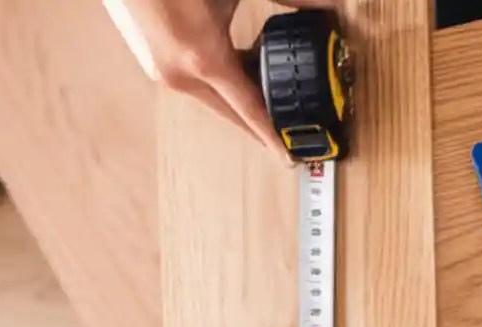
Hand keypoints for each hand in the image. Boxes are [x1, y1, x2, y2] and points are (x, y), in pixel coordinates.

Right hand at [104, 0, 335, 161]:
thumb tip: (327, 6)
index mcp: (204, 60)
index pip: (250, 111)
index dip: (272, 137)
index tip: (289, 157)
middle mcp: (180, 74)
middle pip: (232, 113)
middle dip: (260, 124)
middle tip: (289, 131)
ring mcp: (162, 70)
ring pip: (213, 98)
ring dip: (240, 99)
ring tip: (269, 92)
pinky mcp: (153, 61)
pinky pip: (196, 85)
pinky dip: (220, 83)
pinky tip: (237, 63)